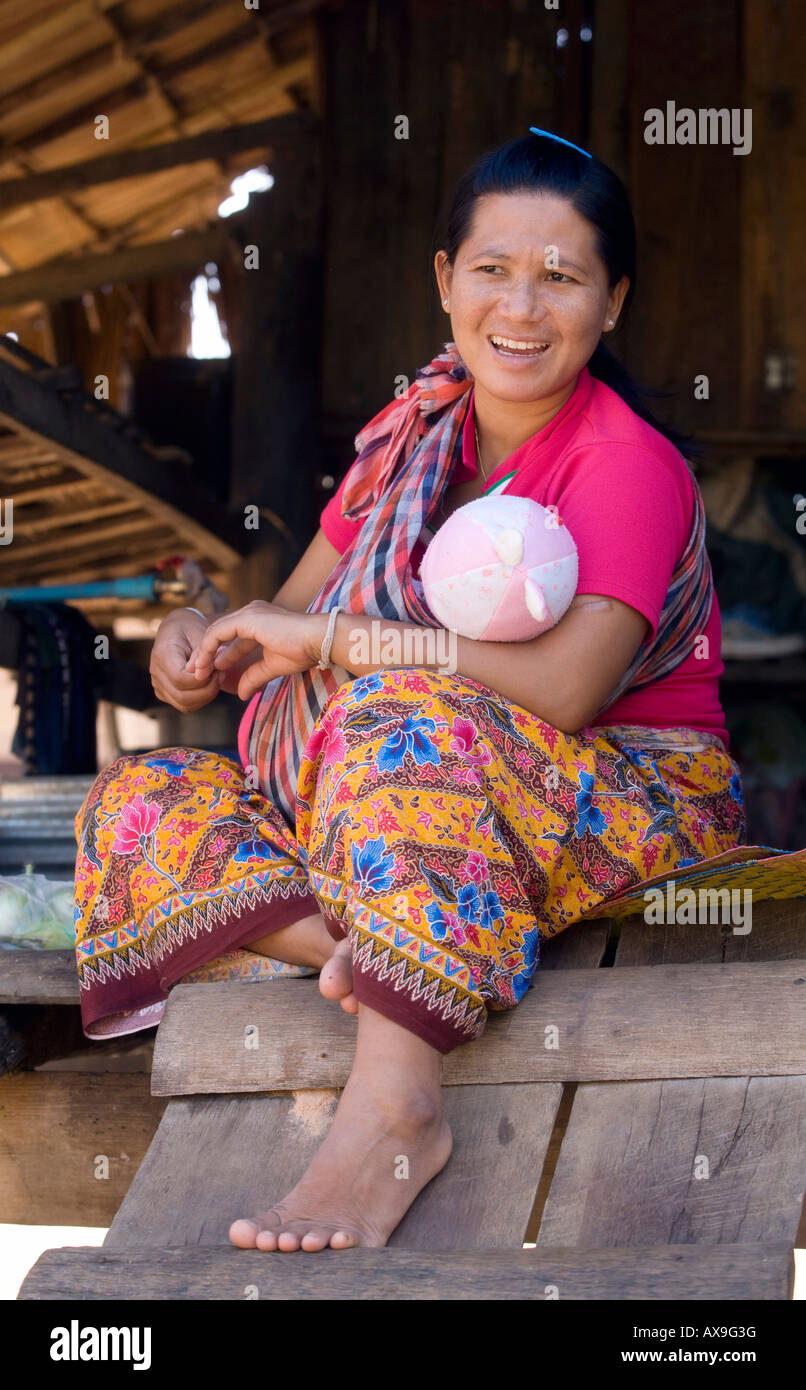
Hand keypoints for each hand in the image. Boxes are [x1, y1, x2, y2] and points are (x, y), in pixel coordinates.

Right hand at [149, 609, 223, 712]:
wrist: (178, 629)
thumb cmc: (190, 627)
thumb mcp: (199, 632)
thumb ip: (201, 652)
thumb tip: (202, 673)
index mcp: (162, 654)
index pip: (180, 679)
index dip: (203, 680)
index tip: (219, 669)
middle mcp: (156, 672)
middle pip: (182, 697)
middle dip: (208, 690)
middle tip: (221, 675)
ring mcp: (159, 685)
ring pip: (184, 705)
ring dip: (206, 696)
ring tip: (217, 678)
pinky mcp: (166, 692)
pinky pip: (185, 705)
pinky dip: (201, 699)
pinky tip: (209, 684)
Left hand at [187, 601, 328, 700]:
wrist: (318, 640)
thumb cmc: (303, 650)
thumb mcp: (272, 666)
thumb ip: (254, 677)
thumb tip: (241, 695)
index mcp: (257, 621)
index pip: (228, 636)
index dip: (217, 655)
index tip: (209, 673)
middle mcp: (250, 612)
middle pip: (217, 632)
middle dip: (203, 654)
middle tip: (195, 673)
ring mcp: (247, 613)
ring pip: (214, 632)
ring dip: (202, 653)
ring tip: (196, 672)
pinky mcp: (246, 619)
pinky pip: (217, 633)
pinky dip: (208, 650)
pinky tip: (204, 665)